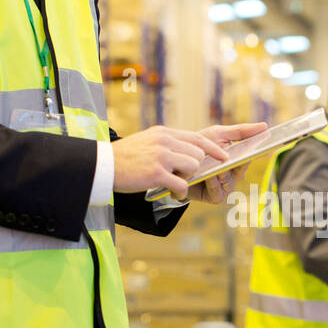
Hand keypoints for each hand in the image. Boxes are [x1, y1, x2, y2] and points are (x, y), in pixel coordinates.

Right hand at [111, 126, 228, 197]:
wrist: (102, 165)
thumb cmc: (124, 157)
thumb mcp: (147, 141)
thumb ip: (166, 143)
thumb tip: (185, 151)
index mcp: (164, 133)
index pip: (196, 138)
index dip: (213, 149)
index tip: (224, 156)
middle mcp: (165, 141)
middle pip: (198, 154)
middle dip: (194, 169)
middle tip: (182, 177)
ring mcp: (161, 156)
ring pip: (193, 167)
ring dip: (187, 179)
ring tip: (175, 186)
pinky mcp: (156, 173)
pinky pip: (182, 184)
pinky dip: (181, 192)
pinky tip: (173, 194)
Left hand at [186, 121, 269, 203]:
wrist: (175, 161)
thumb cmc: (198, 147)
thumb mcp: (218, 134)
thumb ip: (241, 131)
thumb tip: (265, 126)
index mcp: (238, 161)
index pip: (251, 157)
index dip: (256, 151)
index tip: (262, 145)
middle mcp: (233, 175)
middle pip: (242, 170)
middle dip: (238, 162)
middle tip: (237, 155)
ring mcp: (224, 187)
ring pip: (230, 182)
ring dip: (222, 173)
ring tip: (217, 165)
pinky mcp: (213, 197)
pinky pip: (219, 192)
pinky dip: (213, 184)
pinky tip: (208, 175)